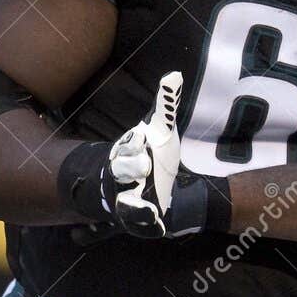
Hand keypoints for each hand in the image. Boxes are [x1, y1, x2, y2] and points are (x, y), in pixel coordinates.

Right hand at [66, 71, 225, 237]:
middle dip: (130, 167)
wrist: (143, 184)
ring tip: (146, 205)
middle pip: (121, 171)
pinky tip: (155, 219)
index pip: (126, 146)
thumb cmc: (150, 152)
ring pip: (124, 200)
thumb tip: (174, 74)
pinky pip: (139, 221)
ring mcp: (128, 196)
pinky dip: (145, 221)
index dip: (132, 143)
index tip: (142, 138)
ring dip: (133, 203)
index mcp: (128, 152)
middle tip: (145, 164)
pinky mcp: (139, 217)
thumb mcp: (161, 129)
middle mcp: (124, 175)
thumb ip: (166, 104)